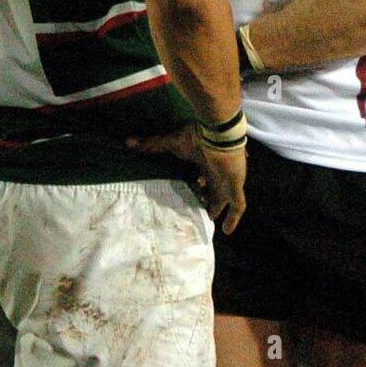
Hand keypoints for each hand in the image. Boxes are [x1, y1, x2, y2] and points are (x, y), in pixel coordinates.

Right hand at [127, 125, 246, 234]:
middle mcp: (217, 172)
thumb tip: (128, 142)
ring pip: (225, 200)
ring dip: (217, 209)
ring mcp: (228, 181)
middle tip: (196, 209)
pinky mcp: (235, 187)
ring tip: (208, 221)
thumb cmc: (196, 138)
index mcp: (206, 161)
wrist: (218, 135)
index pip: (203, 176)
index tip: (190, 191)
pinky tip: (226, 231)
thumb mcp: (170, 143)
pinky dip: (233, 219)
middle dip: (206, 199)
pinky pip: (237, 207)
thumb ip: (151, 145)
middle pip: (213, 189)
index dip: (198, 185)